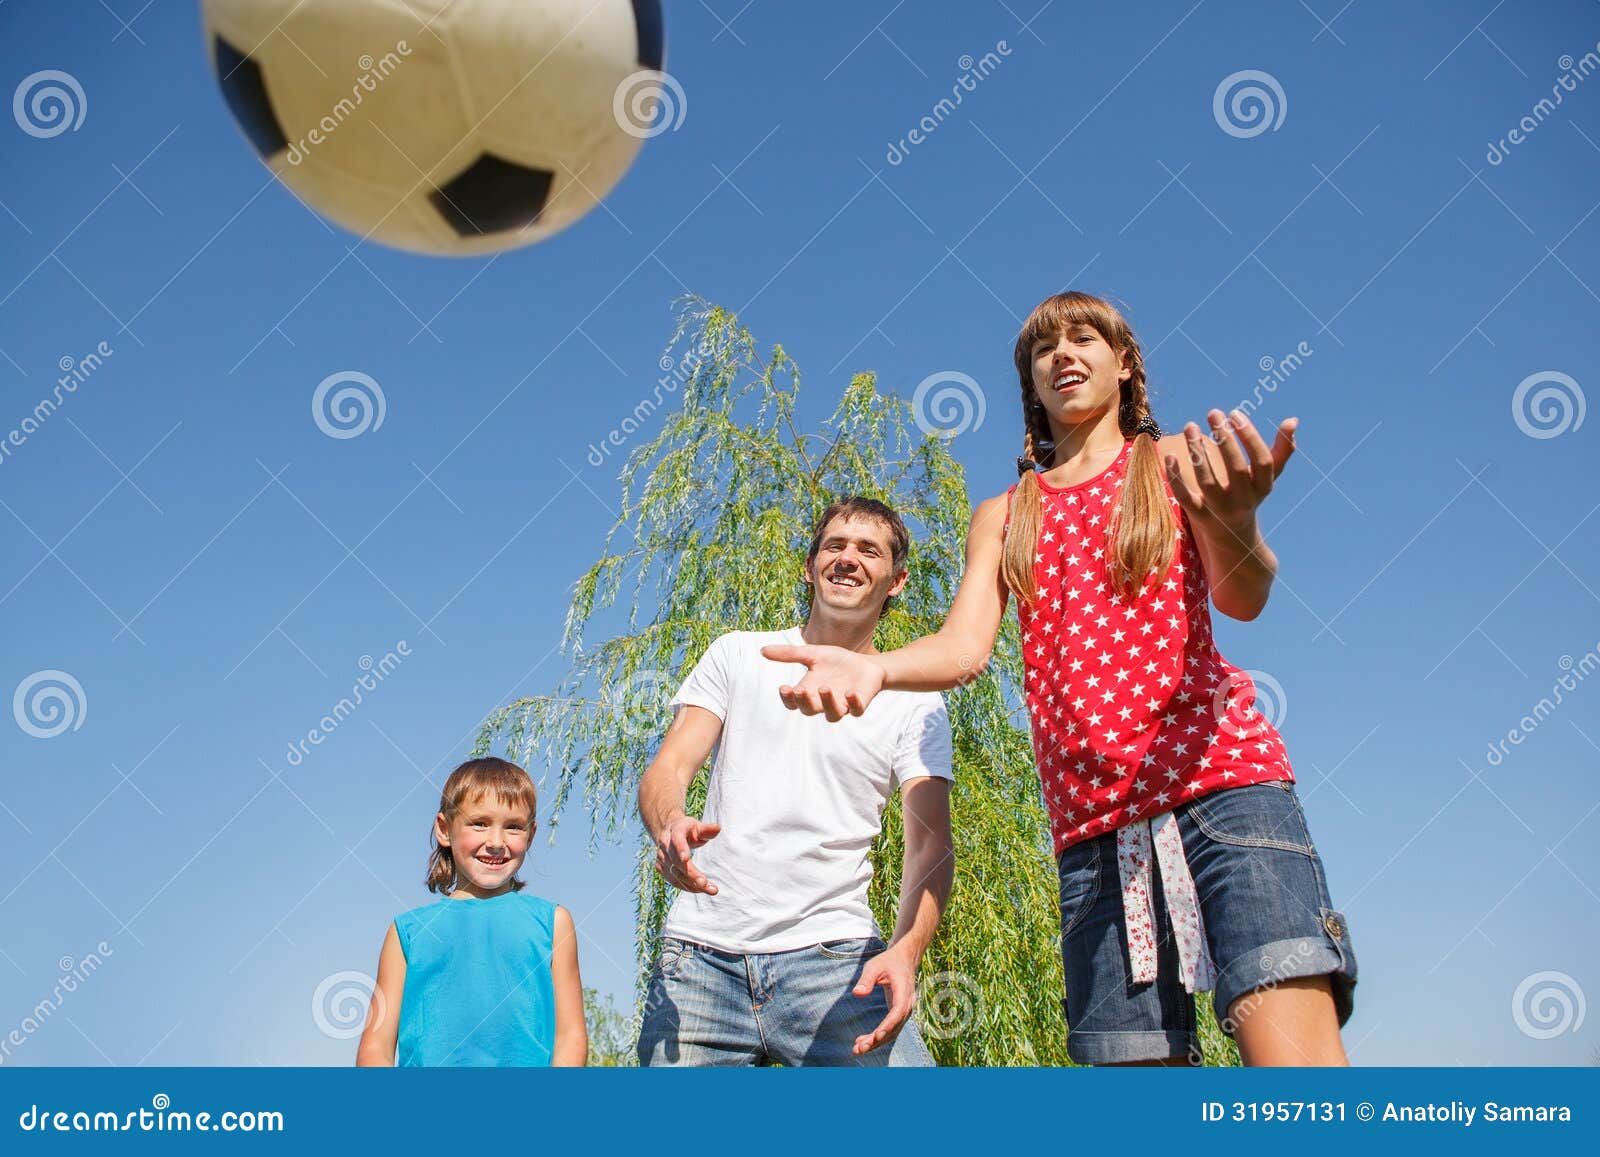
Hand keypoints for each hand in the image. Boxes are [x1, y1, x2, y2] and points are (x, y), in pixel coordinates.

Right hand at [654, 815, 720, 893]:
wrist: (668, 831)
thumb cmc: (687, 829)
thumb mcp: (697, 826)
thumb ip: (707, 829)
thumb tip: (718, 828)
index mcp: (675, 831)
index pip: (677, 840)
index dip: (681, 849)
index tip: (686, 859)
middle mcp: (665, 845)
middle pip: (677, 863)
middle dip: (691, 874)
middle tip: (705, 884)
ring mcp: (661, 858)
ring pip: (675, 875)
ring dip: (692, 885)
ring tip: (710, 889)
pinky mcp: (661, 868)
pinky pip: (673, 881)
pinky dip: (686, 886)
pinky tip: (699, 889)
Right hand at [759, 643, 885, 720]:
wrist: (866, 664)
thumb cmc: (837, 662)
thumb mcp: (812, 654)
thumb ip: (790, 654)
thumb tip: (762, 650)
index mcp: (810, 692)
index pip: (793, 703)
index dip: (788, 699)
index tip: (783, 687)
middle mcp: (824, 702)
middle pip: (809, 710)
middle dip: (804, 702)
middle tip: (800, 689)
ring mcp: (842, 705)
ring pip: (832, 715)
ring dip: (827, 703)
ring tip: (824, 688)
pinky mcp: (860, 704)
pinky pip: (856, 710)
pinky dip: (853, 704)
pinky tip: (850, 693)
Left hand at [851, 944, 917, 1054]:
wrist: (904, 959)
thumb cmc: (888, 961)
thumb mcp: (874, 966)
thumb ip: (866, 979)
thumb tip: (857, 994)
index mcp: (904, 991)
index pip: (898, 1011)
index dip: (888, 1025)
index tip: (876, 1036)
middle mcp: (908, 1004)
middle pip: (895, 1027)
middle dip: (878, 1040)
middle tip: (859, 1048)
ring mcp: (905, 1011)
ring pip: (893, 1032)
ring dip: (876, 1042)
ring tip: (857, 1049)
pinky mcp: (899, 1014)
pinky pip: (890, 1029)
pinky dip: (878, 1037)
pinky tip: (862, 1041)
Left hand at [1166, 410, 1297, 532]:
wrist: (1233, 537)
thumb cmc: (1250, 495)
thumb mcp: (1268, 477)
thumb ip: (1282, 450)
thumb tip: (1293, 420)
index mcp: (1263, 487)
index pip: (1262, 461)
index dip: (1250, 436)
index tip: (1235, 413)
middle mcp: (1244, 500)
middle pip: (1236, 469)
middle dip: (1225, 439)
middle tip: (1213, 412)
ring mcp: (1220, 510)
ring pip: (1208, 481)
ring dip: (1198, 452)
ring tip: (1190, 425)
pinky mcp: (1199, 516)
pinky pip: (1185, 497)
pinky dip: (1176, 477)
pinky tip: (1169, 455)